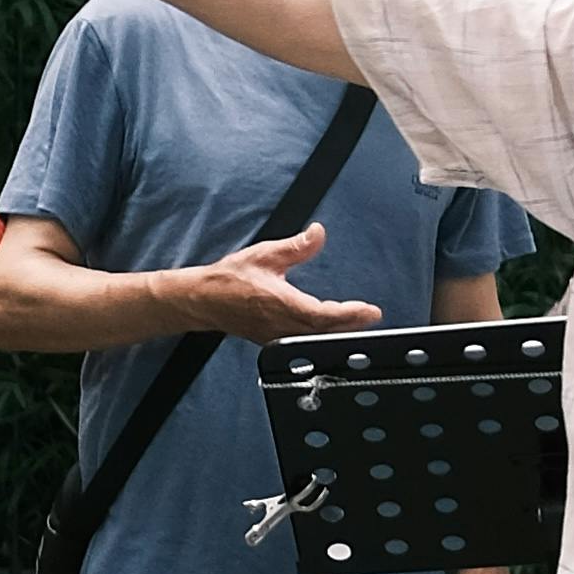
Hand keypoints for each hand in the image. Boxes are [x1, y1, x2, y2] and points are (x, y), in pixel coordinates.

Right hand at [177, 224, 384, 340]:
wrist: (201, 300)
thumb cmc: (228, 279)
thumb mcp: (265, 255)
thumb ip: (296, 247)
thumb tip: (318, 233)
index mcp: (281, 304)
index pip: (323, 315)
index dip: (350, 315)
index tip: (371, 311)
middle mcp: (281, 325)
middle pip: (325, 331)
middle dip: (351, 324)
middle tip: (371, 316)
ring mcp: (276, 337)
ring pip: (315, 339)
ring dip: (338, 331)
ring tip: (358, 321)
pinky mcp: (272, 340)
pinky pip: (302, 341)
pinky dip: (321, 334)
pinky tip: (329, 327)